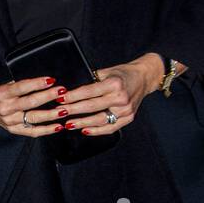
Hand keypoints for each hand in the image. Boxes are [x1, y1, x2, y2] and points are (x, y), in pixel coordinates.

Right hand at [0, 74, 68, 135]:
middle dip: (48, 96)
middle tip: (62, 91)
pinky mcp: (14, 130)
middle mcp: (5, 108)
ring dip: (51, 114)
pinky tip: (59, 126)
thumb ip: (21, 83)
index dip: (37, 83)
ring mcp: (10, 121)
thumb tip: (45, 80)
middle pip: (30, 102)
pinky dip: (47, 130)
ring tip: (65, 110)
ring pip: (34, 118)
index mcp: (2, 94)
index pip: (22, 87)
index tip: (51, 80)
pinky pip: (33, 132)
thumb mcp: (5, 83)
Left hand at [59, 53, 181, 134]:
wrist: (144, 77)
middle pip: (91, 107)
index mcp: (114, 84)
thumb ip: (91, 80)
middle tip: (59, 112)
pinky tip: (85, 130)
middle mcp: (121, 98)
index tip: (60, 99)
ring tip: (68, 124)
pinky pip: (110, 128)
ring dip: (82, 123)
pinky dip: (97, 131)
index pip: (88, 92)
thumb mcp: (107, 71)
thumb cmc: (123, 73)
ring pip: (99, 120)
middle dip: (73, 110)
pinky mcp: (128, 118)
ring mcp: (126, 110)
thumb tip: (72, 89)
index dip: (73, 96)